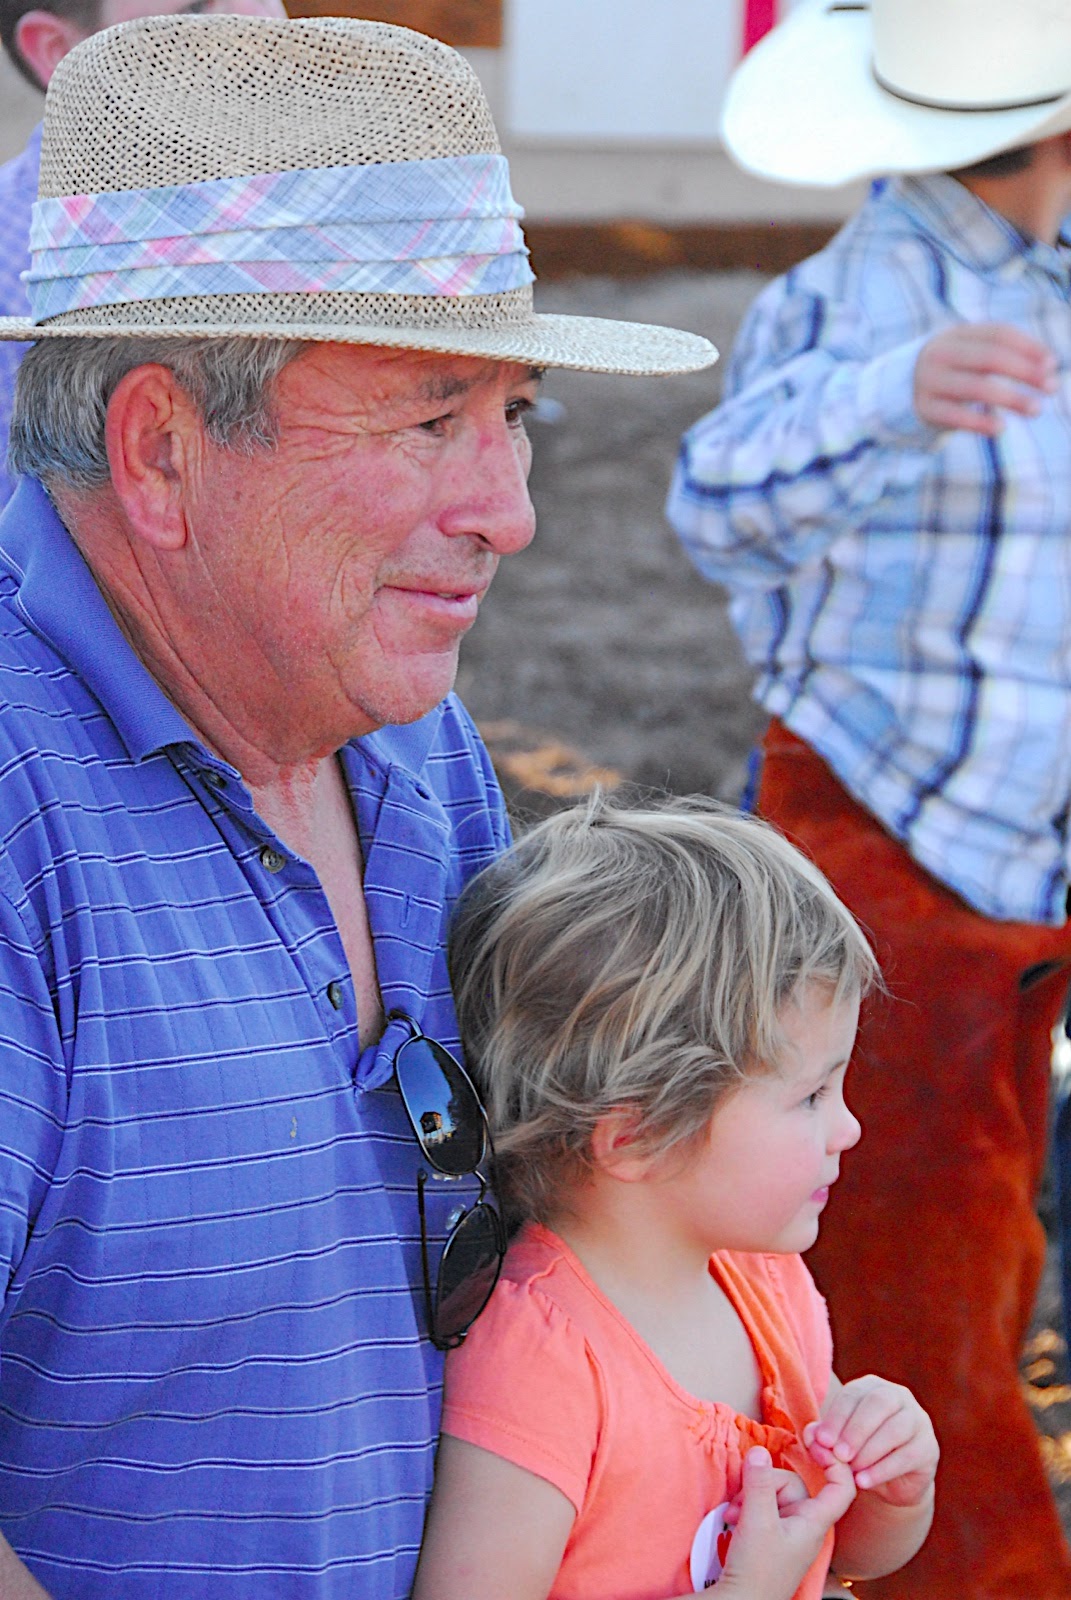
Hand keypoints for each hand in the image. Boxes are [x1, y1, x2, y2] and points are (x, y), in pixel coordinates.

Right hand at [715, 1445, 855, 1599]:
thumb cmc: (757, 1570)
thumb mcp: (757, 1520)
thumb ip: (760, 1483)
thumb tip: (760, 1451)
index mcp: (814, 1522)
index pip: (842, 1486)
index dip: (834, 1460)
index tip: (813, 1443)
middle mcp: (805, 1524)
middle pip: (793, 1483)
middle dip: (764, 1484)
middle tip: (743, 1501)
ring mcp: (788, 1530)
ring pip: (773, 1492)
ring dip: (750, 1497)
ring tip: (735, 1515)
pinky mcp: (772, 1535)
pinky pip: (763, 1506)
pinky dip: (747, 1508)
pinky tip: (734, 1519)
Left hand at [804, 1375, 938, 1508]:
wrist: (888, 1480)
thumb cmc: (856, 1451)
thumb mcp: (838, 1441)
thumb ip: (822, 1435)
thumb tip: (811, 1434)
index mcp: (872, 1387)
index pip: (854, 1394)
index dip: (837, 1416)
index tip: (822, 1441)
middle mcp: (898, 1397)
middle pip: (878, 1404)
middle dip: (856, 1430)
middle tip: (839, 1455)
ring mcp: (918, 1420)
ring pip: (896, 1429)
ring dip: (870, 1451)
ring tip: (851, 1471)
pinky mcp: (928, 1447)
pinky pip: (907, 1456)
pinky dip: (883, 1470)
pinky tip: (864, 1482)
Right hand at [913, 321, 1056, 434]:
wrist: (904, 390)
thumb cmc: (956, 371)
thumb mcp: (974, 355)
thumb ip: (1008, 355)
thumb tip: (1050, 366)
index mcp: (957, 334)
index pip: (999, 334)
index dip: (1029, 347)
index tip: (1053, 364)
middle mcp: (941, 353)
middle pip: (990, 358)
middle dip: (1026, 372)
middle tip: (1052, 388)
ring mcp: (930, 380)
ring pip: (976, 387)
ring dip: (1012, 399)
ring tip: (1037, 410)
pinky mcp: (924, 408)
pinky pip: (955, 416)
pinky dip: (980, 423)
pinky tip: (1001, 429)